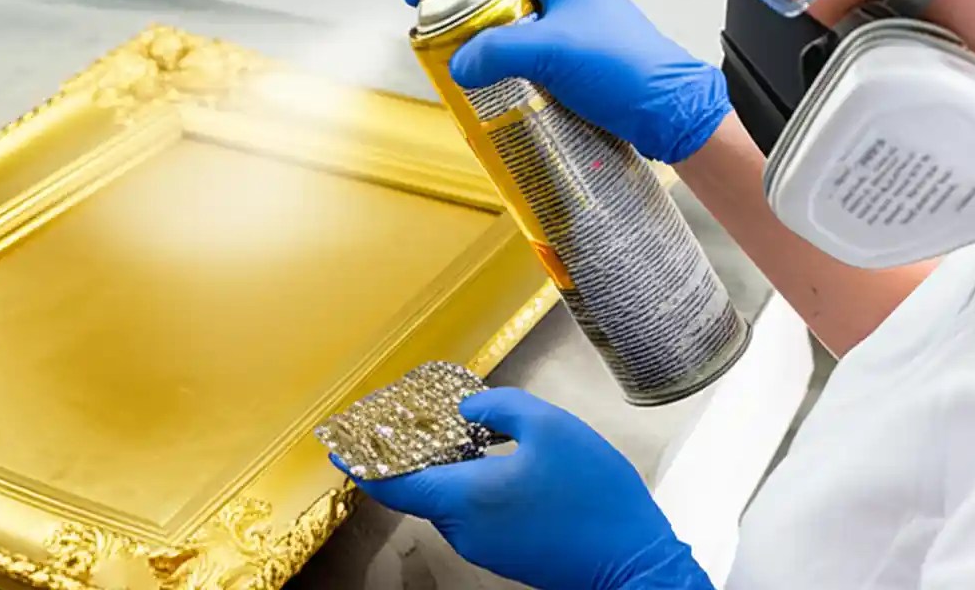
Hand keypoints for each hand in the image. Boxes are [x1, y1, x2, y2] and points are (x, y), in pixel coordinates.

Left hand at [335, 388, 712, 589]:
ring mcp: (484, 545)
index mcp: (463, 498)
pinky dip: (470, 483)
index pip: (390, 486)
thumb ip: (500, 408)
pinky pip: (472, 512)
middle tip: (413, 416)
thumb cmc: (595, 500)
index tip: (339, 444)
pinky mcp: (505, 552)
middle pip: (419, 488)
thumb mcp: (551, 428)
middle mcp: (464, 528)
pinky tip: (495, 458)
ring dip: (446, 466)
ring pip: (448, 499)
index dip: (360, 463)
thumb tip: (469, 412)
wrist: (635, 564)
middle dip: (411, 453)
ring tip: (462, 429)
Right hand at [406, 0, 729, 164]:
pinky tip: (482, 71)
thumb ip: (497, 52)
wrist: (667, 110)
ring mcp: (567, 20)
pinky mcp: (569, 52)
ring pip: (506, 6)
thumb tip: (457, 63)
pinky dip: (494, 48)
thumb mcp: (553, 53)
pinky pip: (520, 39)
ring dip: (472, 18)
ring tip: (446, 41)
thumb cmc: (625, 69)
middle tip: (424, 4)